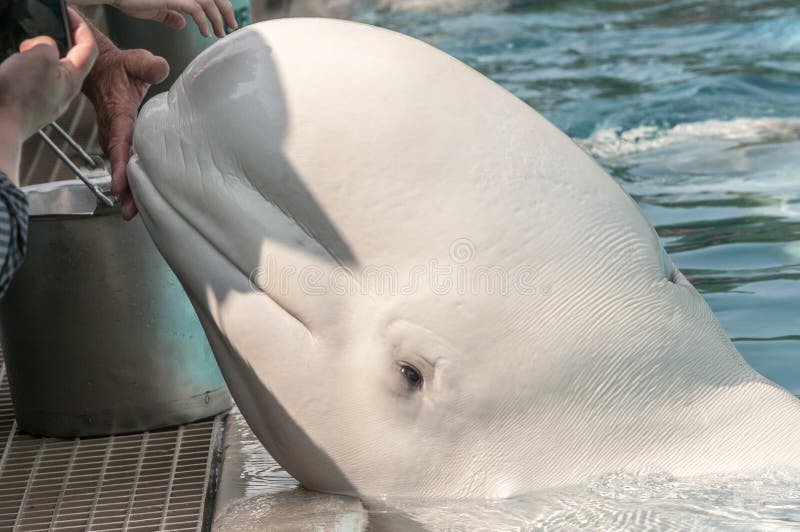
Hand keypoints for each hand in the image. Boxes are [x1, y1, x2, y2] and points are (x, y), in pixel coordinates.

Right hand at [0, 8, 96, 139]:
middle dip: (54, 41)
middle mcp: (62, 92)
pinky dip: (22, 69)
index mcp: (72, 79)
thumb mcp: (41, 58)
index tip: (71, 13)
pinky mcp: (27, 105)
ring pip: (45, 71)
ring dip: (35, 56)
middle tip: (39, 30)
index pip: (88, 49)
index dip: (81, 27)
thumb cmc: (20, 96)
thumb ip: (49, 45)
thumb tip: (44, 46)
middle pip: (67, 60)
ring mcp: (44, 100)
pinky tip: (11, 68)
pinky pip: (29, 81)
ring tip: (21, 51)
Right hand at [83, 31, 168, 218]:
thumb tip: (159, 68)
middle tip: (129, 212)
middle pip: (118, 163)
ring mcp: (116, 139)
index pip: (120, 141)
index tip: (120, 184)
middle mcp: (114, 131)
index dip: (120, 163)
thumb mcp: (134, 60)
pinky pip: (126, 165)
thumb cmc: (121, 68)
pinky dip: (132, 183)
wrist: (101, 71)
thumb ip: (147, 64)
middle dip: (124, 189)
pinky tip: (141, 201)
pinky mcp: (122, 143)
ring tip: (132, 214)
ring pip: (121, 167)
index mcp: (119, 114)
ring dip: (127, 191)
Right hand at [109, 0, 236, 37]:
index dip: (221, 4)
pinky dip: (204, 22)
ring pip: (209, 2)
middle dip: (227, 10)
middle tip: (232, 27)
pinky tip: (206, 33)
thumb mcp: (155, 7)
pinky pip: (196, 9)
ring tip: (220, 33)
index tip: (227, 19)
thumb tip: (182, 23)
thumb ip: (170, 13)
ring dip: (218, 19)